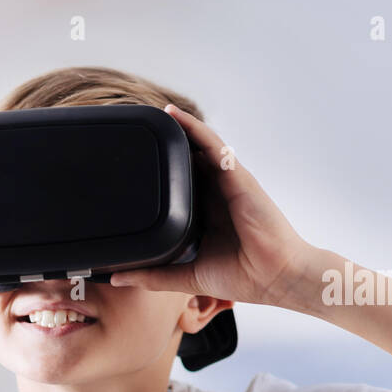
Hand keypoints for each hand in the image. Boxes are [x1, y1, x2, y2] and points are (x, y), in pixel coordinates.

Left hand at [110, 103, 316, 308]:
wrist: (275, 277)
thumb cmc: (242, 275)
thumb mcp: (185, 276)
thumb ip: (152, 275)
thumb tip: (116, 276)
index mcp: (206, 215)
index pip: (179, 188)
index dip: (160, 175)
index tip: (130, 167)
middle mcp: (216, 194)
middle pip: (188, 163)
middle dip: (167, 148)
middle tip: (136, 134)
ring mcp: (228, 182)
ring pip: (198, 147)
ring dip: (176, 129)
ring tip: (150, 114)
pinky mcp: (237, 177)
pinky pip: (213, 145)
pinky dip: (194, 129)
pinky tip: (173, 115)